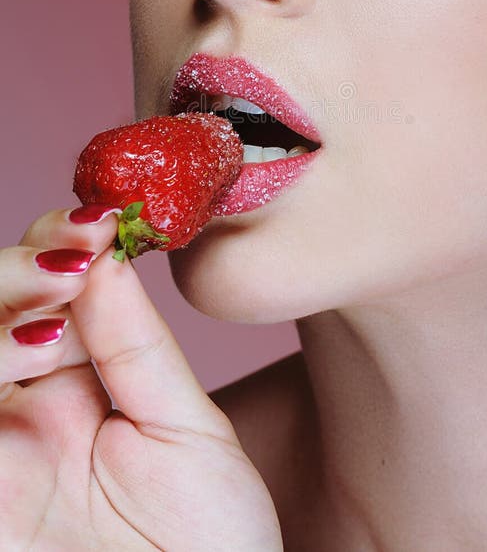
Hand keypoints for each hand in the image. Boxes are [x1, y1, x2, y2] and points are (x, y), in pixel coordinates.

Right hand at [0, 208, 282, 550]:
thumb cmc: (210, 541)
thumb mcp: (185, 429)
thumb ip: (136, 344)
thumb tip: (106, 251)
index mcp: (78, 379)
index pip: (45, 286)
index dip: (59, 244)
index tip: (101, 224)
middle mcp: (22, 406)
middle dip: (17, 272)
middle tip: (73, 261)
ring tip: (53, 327)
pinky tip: (30, 353)